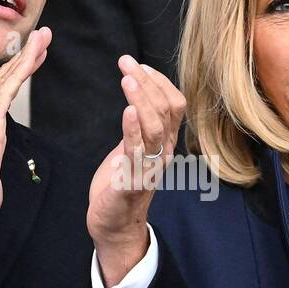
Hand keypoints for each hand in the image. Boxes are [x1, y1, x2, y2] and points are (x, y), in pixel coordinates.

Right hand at [0, 27, 50, 239]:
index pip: (0, 90)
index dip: (17, 71)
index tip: (34, 57)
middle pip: (4, 77)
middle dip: (25, 55)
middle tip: (43, 36)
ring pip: (7, 78)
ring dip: (27, 55)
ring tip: (43, 37)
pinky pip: (7, 89)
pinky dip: (22, 69)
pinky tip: (33, 55)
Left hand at [87, 55, 185, 285]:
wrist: (114, 225)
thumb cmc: (121, 184)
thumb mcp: (132, 148)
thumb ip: (139, 126)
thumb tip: (136, 94)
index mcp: (164, 143)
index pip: (174, 105)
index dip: (160, 82)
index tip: (140, 65)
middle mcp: (162, 153)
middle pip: (166, 110)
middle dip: (148, 83)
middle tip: (126, 62)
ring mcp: (149, 168)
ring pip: (155, 127)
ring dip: (142, 100)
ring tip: (127, 79)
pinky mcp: (131, 183)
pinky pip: (136, 153)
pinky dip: (133, 130)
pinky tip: (127, 111)